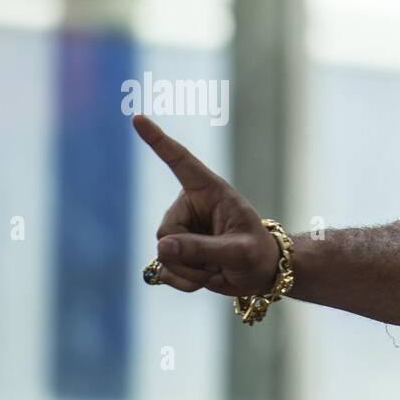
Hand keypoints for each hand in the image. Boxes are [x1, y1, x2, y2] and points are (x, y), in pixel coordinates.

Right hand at [133, 114, 280, 295]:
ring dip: (190, 270)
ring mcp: (181, 229)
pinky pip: (164, 269)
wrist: (261, 274)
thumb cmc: (258, 254)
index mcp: (210, 192)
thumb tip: (161, 248)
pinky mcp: (176, 251)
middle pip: (166, 231)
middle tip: (219, 263)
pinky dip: (183, 281)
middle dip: (190, 255)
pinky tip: (204, 278)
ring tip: (217, 269)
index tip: (139, 119)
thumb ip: (202, 249)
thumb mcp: (238, 252)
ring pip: (164, 254)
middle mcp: (190, 206)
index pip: (181, 162)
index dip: (158, 141)